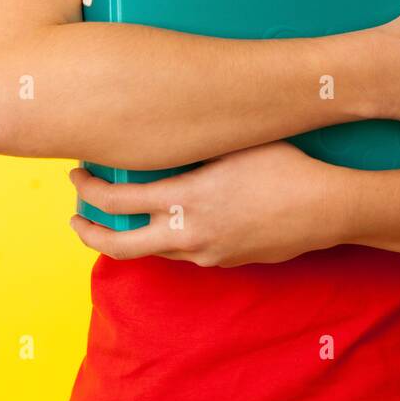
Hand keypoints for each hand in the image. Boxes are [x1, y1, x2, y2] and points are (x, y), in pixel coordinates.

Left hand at [67, 140, 346, 265]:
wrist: (325, 208)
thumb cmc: (284, 164)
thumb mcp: (233, 143)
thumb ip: (193, 148)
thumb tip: (161, 138)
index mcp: (185, 198)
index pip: (116, 201)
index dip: (88, 190)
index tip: (78, 175)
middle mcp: (187, 232)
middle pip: (119, 245)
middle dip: (88, 232)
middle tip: (74, 218)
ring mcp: (206, 252)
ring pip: (152, 250)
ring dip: (130, 237)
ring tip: (123, 219)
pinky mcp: (226, 262)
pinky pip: (186, 253)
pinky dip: (169, 239)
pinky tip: (178, 221)